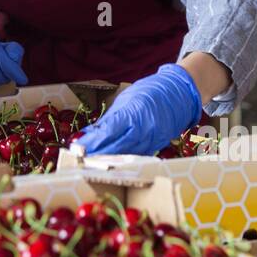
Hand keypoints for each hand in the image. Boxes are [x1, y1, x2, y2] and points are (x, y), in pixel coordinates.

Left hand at [73, 64, 200, 155]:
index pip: (108, 131)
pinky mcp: (158, 145)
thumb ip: (108, 119)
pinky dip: (124, 159)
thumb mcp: (125, 100)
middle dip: (98, 154)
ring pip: (128, 155)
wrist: (178, 93)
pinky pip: (138, 155)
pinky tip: (112, 162)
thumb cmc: (148, 92)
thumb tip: (89, 134)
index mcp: (134, 113)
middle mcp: (144, 128)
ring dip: (109, 160)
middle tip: (81, 160)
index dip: (92, 142)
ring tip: (92, 163)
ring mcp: (153, 139)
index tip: (78, 149)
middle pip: (117, 147)